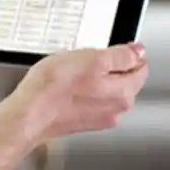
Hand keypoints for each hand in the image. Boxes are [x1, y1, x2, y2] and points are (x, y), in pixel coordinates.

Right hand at [0, 43, 148, 141]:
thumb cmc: (54, 87)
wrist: (29, 113)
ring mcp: (99, 117)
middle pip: (124, 79)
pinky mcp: (83, 120)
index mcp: (124, 94)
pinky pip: (89, 98)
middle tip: (85, 59)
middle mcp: (116, 110)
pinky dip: (81, 90)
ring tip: (72, 72)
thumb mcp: (92, 58)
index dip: (127, 52)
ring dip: (93, 77)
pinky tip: (65, 85)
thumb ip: (121, 55)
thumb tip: (138, 52)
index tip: (109, 48)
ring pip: (105, 88)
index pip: (141, 68)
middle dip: (108, 66)